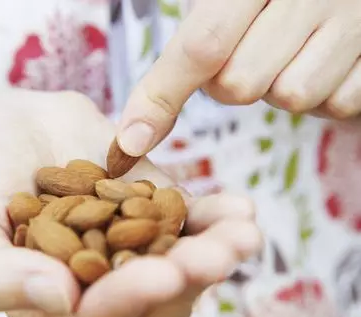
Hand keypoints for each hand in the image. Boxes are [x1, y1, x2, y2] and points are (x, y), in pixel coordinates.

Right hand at [0, 90, 262, 316]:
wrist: (5, 129)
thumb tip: (60, 298)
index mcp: (52, 302)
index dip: (126, 301)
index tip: (159, 275)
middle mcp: (98, 282)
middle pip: (150, 297)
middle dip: (187, 278)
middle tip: (219, 255)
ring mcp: (130, 244)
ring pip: (179, 261)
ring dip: (214, 251)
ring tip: (242, 234)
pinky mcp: (150, 207)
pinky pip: (187, 219)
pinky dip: (214, 217)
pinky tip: (238, 208)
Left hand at [118, 0, 360, 156]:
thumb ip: (194, 41)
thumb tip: (135, 127)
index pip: (202, 44)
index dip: (162, 96)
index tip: (131, 141)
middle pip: (240, 84)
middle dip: (232, 81)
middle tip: (252, 48)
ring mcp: (355, 20)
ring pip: (290, 97)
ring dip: (281, 86)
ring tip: (295, 49)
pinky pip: (335, 104)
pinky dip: (322, 94)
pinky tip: (327, 59)